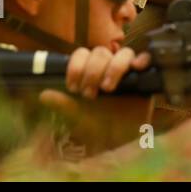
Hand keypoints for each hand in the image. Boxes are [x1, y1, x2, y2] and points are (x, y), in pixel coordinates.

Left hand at [37, 45, 152, 151]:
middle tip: (89, 95)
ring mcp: (129, 70)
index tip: (72, 87)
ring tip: (108, 88)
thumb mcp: (80, 115)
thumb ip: (64, 104)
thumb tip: (43, 95)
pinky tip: (137, 67)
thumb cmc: (100, 124)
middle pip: (101, 52)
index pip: (82, 53)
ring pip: (123, 53)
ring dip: (113, 68)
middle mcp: (109, 66)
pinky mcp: (145, 76)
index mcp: (91, 70)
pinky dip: (142, 59)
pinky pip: (147, 58)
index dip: (76, 66)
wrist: (124, 139)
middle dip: (92, 72)